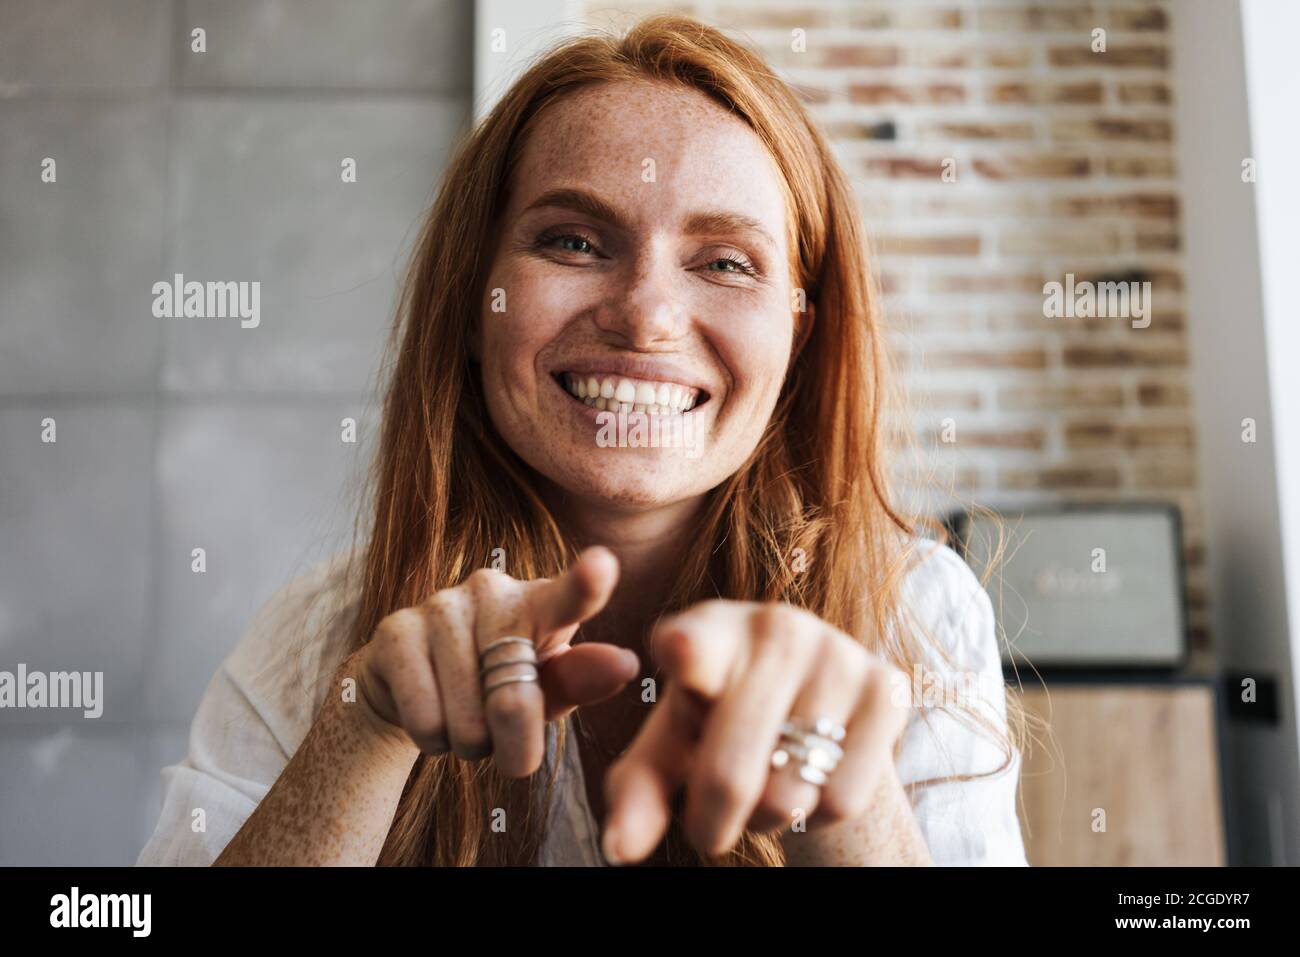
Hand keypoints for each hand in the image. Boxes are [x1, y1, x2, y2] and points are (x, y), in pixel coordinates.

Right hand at [345, 546, 638, 776]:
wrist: (416, 692)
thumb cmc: (500, 687)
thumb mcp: (547, 690)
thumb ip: (583, 679)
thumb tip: (627, 663)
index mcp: (540, 602)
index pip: (570, 595)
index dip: (586, 583)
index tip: (602, 567)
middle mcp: (490, 590)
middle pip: (513, 696)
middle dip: (513, 743)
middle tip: (507, 743)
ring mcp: (439, 605)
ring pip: (466, 719)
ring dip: (469, 742)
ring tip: (465, 720)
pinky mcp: (395, 630)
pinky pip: (425, 718)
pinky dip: (433, 739)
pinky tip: (432, 716)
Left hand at [601, 600, 909, 861]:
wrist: (812, 706)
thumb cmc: (715, 724)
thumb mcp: (669, 751)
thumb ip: (638, 791)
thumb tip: (622, 849)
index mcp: (706, 630)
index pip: (695, 645)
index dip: (689, 654)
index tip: (683, 655)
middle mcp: (775, 627)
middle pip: (729, 772)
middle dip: (710, 821)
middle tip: (707, 830)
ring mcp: (836, 652)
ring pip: (788, 795)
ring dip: (768, 817)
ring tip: (766, 782)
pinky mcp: (887, 687)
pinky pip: (842, 798)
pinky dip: (818, 813)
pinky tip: (812, 776)